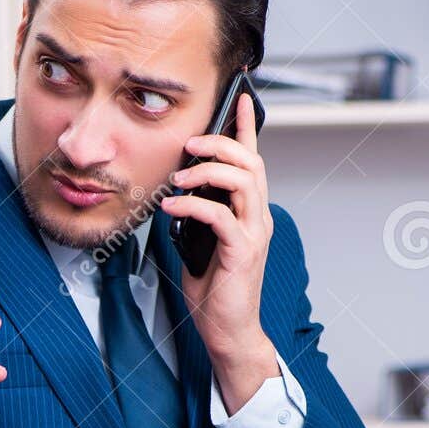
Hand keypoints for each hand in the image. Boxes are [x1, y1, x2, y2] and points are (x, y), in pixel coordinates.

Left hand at [159, 92, 278, 411]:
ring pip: (244, 183)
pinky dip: (194, 206)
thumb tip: (175, 191)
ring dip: (208, 172)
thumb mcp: (200, 241)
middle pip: (252, 163)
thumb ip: (197, 214)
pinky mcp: (242, 253)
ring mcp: (253, 234)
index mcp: (248, 211)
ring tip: (179, 177)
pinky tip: (171, 207)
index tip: (239, 99)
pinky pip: (221, 217)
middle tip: (189, 144)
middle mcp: (257, 217)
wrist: (227, 328)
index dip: (246, 129)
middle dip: (221, 144)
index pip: (253, 160)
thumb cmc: (213, 288)